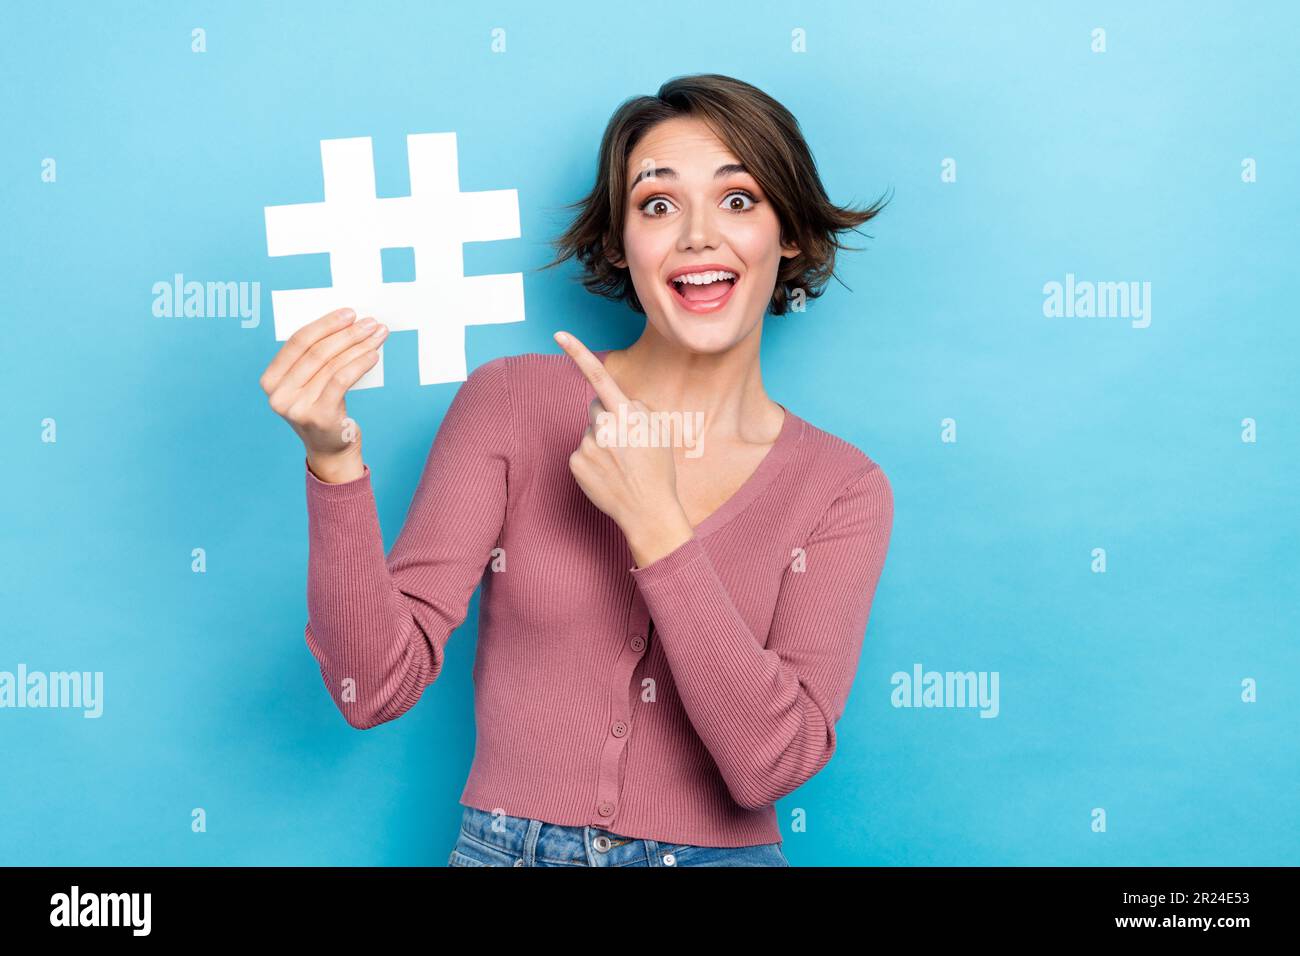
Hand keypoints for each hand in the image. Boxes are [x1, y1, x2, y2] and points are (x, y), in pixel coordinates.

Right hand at [260, 307, 388, 480]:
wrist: (331, 449)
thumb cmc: (324, 408)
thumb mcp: (311, 383)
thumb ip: (315, 358)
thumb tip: (346, 323)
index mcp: (270, 380)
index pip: (297, 342)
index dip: (324, 324)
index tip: (348, 313)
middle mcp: (278, 394)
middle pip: (316, 351)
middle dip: (347, 333)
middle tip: (370, 322)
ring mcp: (296, 407)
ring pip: (332, 364)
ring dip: (359, 345)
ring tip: (377, 335)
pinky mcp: (318, 416)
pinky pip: (341, 380)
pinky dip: (359, 363)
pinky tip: (373, 355)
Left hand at [554, 331, 693, 566]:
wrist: (648, 512)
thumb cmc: (658, 470)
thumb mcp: (659, 431)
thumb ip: (637, 409)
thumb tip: (617, 404)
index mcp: (627, 415)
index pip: (600, 377)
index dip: (578, 353)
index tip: (559, 334)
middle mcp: (605, 427)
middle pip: (595, 408)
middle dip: (606, 418)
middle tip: (626, 444)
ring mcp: (588, 445)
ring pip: (589, 431)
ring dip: (601, 441)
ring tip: (620, 464)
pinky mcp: (576, 462)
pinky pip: (581, 451)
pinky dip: (591, 460)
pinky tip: (607, 474)